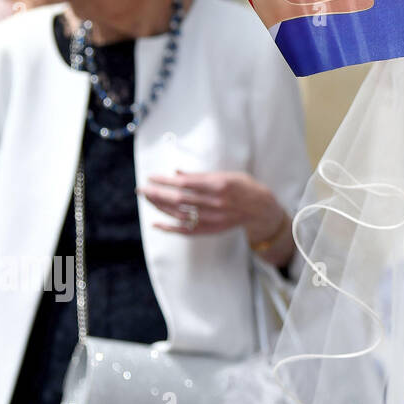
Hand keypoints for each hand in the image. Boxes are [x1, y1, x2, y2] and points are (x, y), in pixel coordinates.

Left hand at [139, 170, 284, 245]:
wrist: (261, 208)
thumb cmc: (243, 187)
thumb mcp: (226, 174)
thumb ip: (200, 176)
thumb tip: (176, 173)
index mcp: (219, 185)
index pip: (185, 183)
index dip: (165, 181)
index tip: (151, 177)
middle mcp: (215, 203)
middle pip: (179, 199)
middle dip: (157, 194)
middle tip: (142, 189)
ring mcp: (213, 218)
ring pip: (180, 214)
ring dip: (161, 207)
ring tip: (148, 200)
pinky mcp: (211, 229)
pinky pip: (186, 230)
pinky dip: (170, 228)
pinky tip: (156, 223)